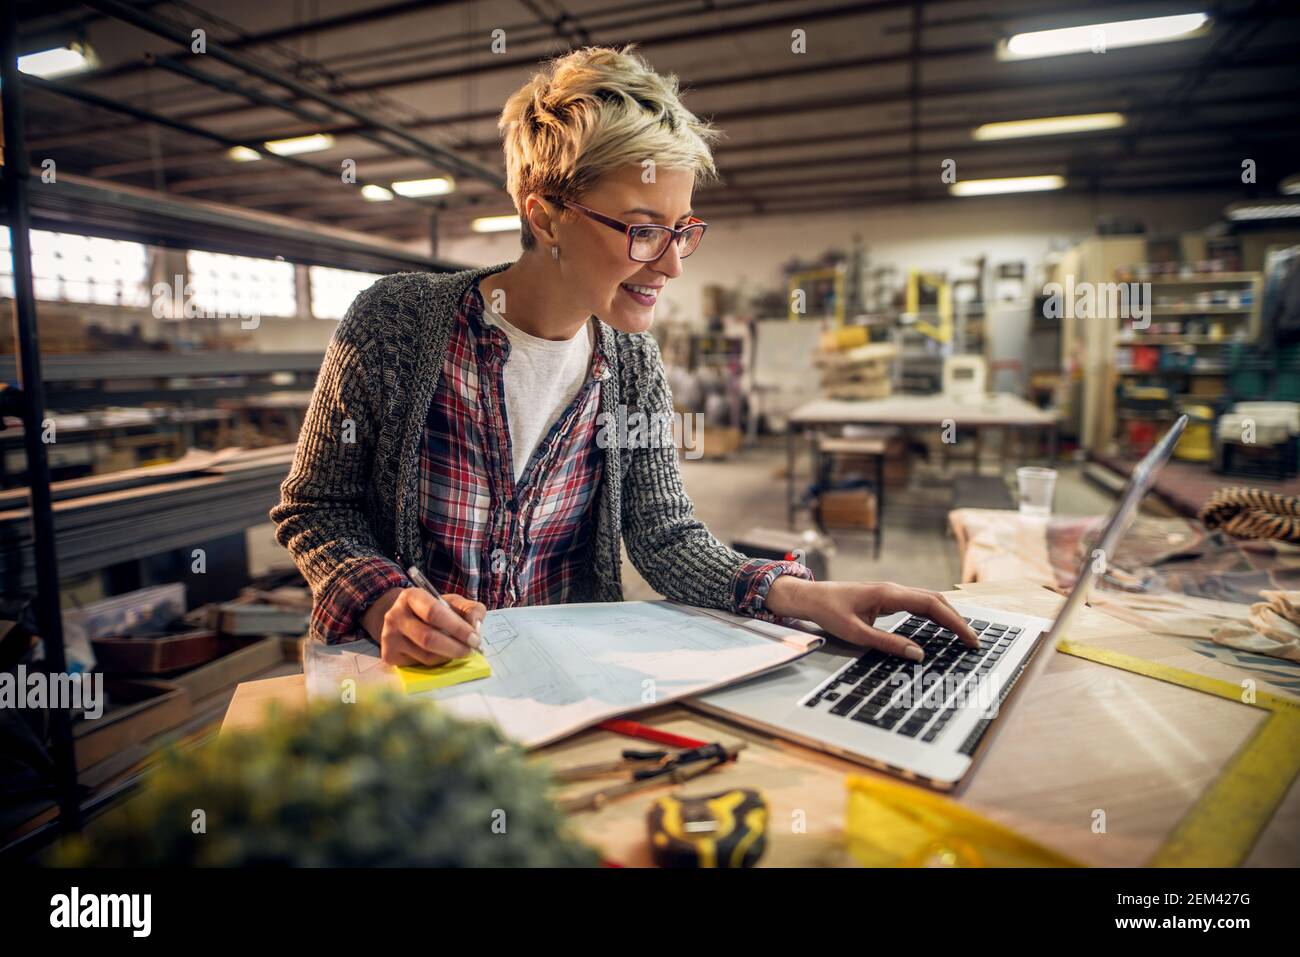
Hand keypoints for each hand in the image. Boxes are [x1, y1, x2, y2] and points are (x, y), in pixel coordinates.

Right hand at [361, 586, 486, 667]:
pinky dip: (436, 663)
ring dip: (448, 657)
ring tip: (457, 651)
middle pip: (428, 638)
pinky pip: (419, 665)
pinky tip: (440, 654)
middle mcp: (395, 616)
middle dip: (455, 647)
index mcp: (411, 596)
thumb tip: (476, 628)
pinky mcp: (389, 655)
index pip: (434, 613)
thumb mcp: (453, 603)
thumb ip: (471, 610)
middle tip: (470, 650)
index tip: (475, 638)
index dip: (457, 628)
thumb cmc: (432, 610)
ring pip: (426, 656)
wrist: (403, 619)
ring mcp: (389, 637)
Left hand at [764, 578, 978, 661]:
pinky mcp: (887, 598)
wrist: (810, 597)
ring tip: (963, 636)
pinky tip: (941, 626)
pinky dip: (934, 614)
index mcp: (889, 594)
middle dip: (957, 620)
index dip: (955, 622)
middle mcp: (894, 589)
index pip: (932, 605)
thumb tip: (918, 654)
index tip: (970, 639)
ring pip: (929, 600)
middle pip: (936, 600)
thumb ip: (887, 644)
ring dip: (948, 616)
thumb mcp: (856, 633)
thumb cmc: (829, 612)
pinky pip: (918, 604)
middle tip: (974, 642)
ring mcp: (892, 592)